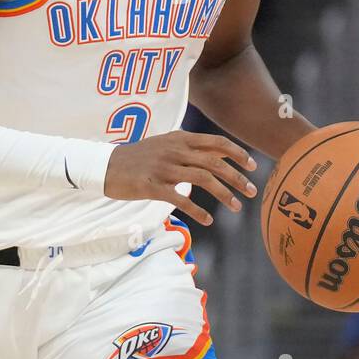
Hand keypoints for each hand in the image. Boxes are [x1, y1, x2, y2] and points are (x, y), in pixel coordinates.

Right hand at [104, 130, 256, 225]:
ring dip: (224, 194)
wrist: (105, 165)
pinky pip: (180, 199)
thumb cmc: (138, 157)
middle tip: (251, 190)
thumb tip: (218, 154)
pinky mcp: (152, 186)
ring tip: (236, 206)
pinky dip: (198, 210)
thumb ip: (190, 148)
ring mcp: (164, 168)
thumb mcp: (165, 145)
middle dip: (237, 177)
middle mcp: (175, 150)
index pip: (216, 142)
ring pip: (202, 179)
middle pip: (214, 162)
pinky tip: (208, 220)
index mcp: (180, 139)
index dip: (238, 153)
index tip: (253, 165)